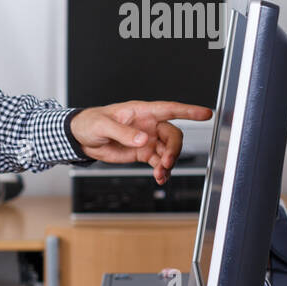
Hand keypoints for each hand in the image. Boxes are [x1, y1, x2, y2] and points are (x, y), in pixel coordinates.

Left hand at [69, 100, 212, 184]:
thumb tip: (142, 139)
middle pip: (173, 135)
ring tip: (161, 173)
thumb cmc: (90, 123)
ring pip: (168, 151)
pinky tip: (160, 177)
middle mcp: (149, 125)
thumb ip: (123, 132)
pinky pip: (158, 162)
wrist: (80, 138)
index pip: (169, 109)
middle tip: (167, 161)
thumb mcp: (103, 125)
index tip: (206, 113)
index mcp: (141, 111)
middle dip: (174, 149)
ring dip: (168, 163)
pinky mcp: (142, 153)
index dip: (188, 110)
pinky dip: (161, 170)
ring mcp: (147, 139)